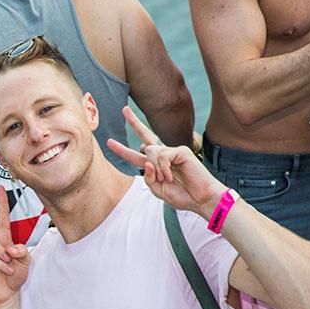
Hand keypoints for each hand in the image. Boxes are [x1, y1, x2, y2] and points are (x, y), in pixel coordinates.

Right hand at [0, 185, 30, 308]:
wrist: (7, 294)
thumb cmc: (14, 276)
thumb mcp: (25, 260)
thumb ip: (22, 250)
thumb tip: (12, 247)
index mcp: (2, 237)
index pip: (1, 216)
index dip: (1, 201)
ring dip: (2, 251)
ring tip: (8, 261)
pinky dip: (1, 264)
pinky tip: (6, 269)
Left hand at [107, 107, 228, 218]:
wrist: (200, 199)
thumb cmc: (181, 195)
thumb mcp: (157, 189)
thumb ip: (148, 177)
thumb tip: (146, 162)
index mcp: (155, 164)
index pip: (137, 153)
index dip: (122, 150)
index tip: (110, 142)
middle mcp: (163, 155)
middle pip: (145, 136)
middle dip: (134, 122)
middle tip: (124, 110)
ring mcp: (172, 151)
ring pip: (150, 150)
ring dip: (156, 169)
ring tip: (168, 178)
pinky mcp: (181, 150)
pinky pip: (162, 155)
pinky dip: (163, 168)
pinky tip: (172, 175)